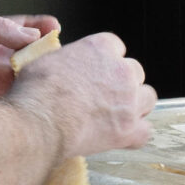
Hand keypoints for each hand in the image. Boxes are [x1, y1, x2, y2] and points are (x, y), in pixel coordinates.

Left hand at [0, 7, 59, 98]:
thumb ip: (4, 29)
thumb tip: (32, 35)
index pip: (18, 30)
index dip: (37, 28)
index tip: (53, 26)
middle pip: (26, 53)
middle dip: (42, 47)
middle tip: (53, 43)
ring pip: (24, 73)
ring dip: (37, 65)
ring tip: (48, 57)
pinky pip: (14, 92)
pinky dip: (27, 85)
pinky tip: (36, 76)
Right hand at [8, 31, 155, 158]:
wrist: (39, 122)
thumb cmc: (36, 93)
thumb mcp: (45, 60)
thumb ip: (65, 60)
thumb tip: (62, 67)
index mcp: (100, 47)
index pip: (116, 47)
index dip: (107, 62)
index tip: (99, 72)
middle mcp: (120, 70)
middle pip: (134, 72)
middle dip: (122, 84)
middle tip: (105, 96)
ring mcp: (129, 100)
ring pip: (148, 98)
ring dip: (135, 105)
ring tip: (117, 115)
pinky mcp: (129, 128)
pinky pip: (146, 131)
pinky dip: (135, 135)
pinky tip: (122, 136)